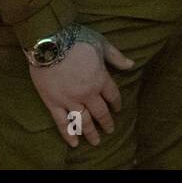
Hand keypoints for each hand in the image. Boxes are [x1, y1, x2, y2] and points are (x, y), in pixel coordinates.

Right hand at [28, 26, 133, 147]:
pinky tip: (74, 143)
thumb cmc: (76, 39)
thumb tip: (132, 65)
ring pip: (83, 121)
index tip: (118, 109)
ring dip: (91, 133)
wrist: (49, 41)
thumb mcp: (100, 44)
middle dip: (106, 123)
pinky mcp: (53, 102)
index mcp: (100, 79)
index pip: (112, 96)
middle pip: (100, 112)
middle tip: (110, 130)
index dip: (116, 103)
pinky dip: (68, 134)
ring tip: (96, 141)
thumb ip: (116, 57)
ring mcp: (70, 100)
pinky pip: (62, 122)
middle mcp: (87, 93)